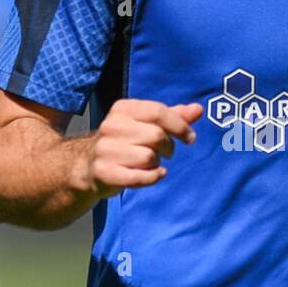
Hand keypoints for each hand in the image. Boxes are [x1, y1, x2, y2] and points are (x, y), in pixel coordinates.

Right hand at [82, 98, 202, 197]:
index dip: (180, 126)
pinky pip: (141, 176)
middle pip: (157, 135)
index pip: (158, 112)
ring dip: (157, 163)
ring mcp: (106, 150)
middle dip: (168, 147)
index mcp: (123, 109)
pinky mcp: (105, 172)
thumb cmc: (124, 143)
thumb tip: (198, 109)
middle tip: (166, 152)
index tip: (190, 137)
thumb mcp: (146, 124)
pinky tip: (153, 174)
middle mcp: (112, 126)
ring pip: (149, 157)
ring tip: (149, 163)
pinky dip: (153, 177)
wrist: (88, 167)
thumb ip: (173, 117)